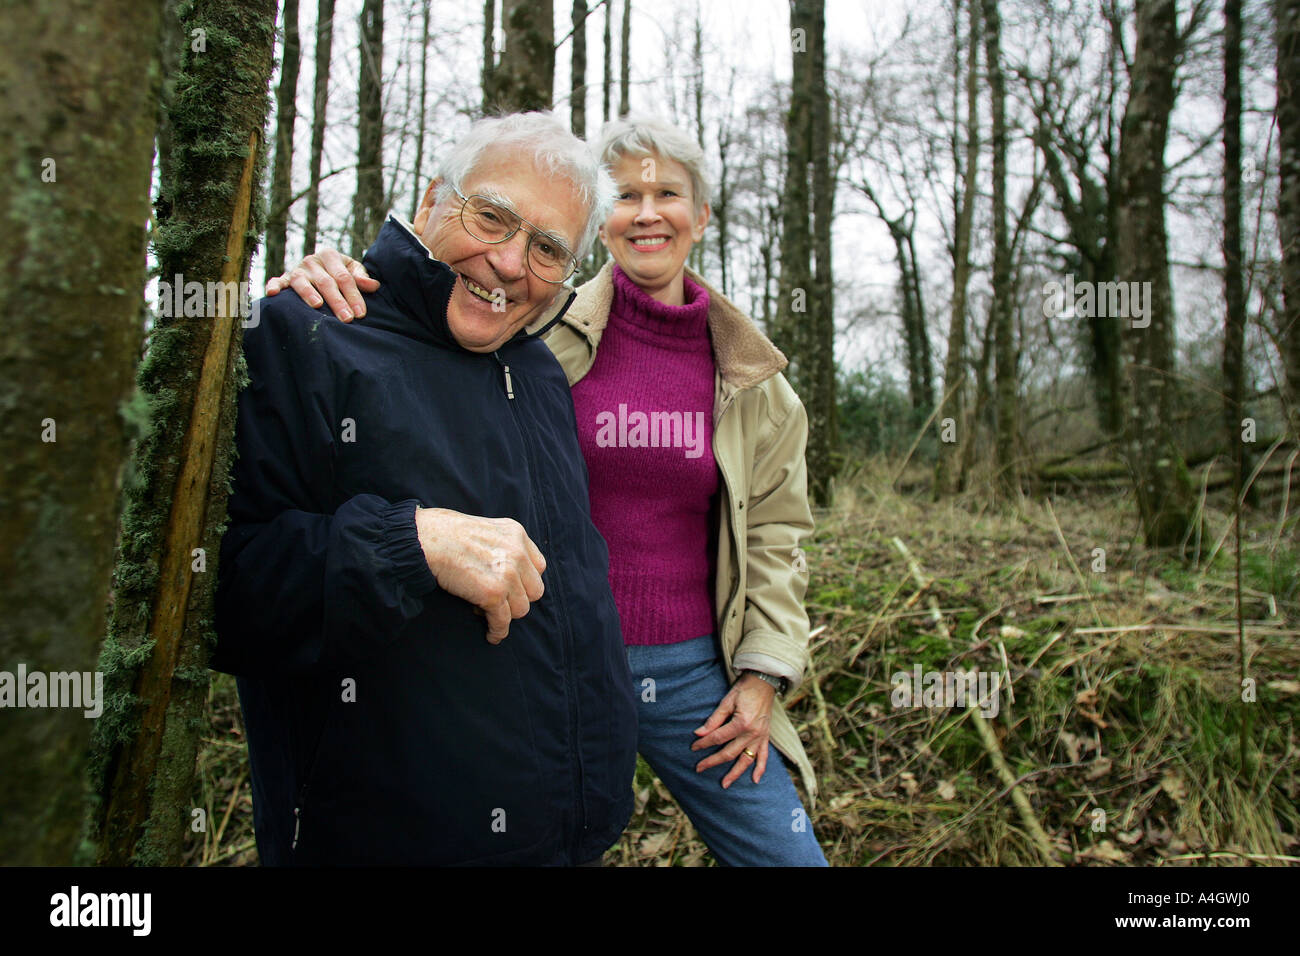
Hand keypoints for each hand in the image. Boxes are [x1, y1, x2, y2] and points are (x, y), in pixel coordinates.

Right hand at [266, 248, 378, 320]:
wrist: (319, 268)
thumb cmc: (339, 272)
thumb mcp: (352, 271)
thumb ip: (361, 278)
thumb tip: (374, 286)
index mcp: (330, 255)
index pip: (344, 277)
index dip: (353, 295)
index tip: (361, 313)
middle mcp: (312, 261)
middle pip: (326, 282)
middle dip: (337, 301)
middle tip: (347, 318)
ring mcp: (297, 269)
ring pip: (302, 282)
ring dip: (309, 293)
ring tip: (318, 306)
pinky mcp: (284, 279)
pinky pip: (278, 281)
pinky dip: (274, 285)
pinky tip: (272, 293)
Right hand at [414, 507, 545, 643]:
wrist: (423, 540)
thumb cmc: (445, 534)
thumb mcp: (487, 529)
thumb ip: (504, 546)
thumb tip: (512, 573)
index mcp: (516, 534)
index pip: (538, 566)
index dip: (525, 580)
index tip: (511, 587)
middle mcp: (517, 553)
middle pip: (534, 590)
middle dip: (517, 598)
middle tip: (496, 600)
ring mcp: (507, 574)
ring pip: (521, 609)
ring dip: (504, 614)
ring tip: (483, 609)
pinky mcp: (492, 594)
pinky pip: (503, 621)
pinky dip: (497, 631)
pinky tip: (491, 635)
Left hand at [690, 673, 776, 787]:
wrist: (765, 681)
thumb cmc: (744, 689)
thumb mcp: (727, 701)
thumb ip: (714, 719)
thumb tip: (698, 733)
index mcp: (741, 723)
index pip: (718, 738)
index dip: (704, 743)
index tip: (693, 747)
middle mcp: (752, 733)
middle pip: (729, 752)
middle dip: (713, 761)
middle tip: (699, 768)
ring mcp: (760, 736)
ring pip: (746, 760)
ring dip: (735, 773)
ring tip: (725, 784)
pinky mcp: (766, 736)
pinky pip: (764, 756)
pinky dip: (760, 769)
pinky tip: (754, 780)